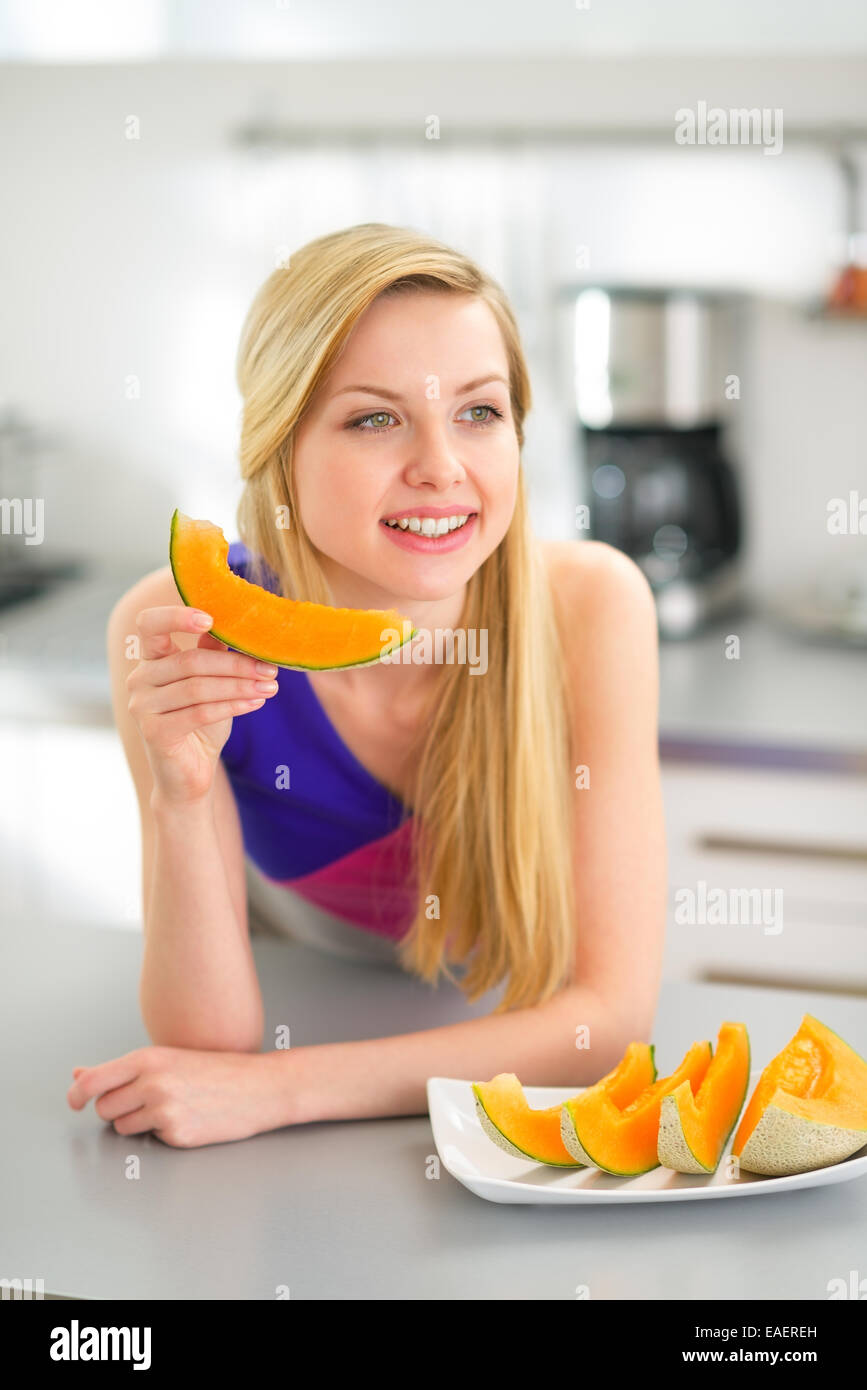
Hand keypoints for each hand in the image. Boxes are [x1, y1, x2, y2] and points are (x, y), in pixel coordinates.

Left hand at [66, 1046, 289, 1147]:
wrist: (259, 1087)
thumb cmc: (217, 1069)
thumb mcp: (168, 1058)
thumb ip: (120, 1069)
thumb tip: (78, 1074)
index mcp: (149, 1059)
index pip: (93, 1081)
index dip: (76, 1094)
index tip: (74, 1101)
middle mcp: (153, 1083)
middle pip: (105, 1108)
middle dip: (118, 1108)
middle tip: (145, 1099)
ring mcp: (164, 1110)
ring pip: (123, 1126)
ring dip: (137, 1122)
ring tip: (169, 1106)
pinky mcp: (176, 1134)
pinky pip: (150, 1139)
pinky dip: (162, 1132)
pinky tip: (185, 1117)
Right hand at [126, 605, 279, 804]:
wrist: (189, 774)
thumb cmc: (200, 724)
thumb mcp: (210, 683)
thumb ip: (213, 652)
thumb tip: (236, 622)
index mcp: (150, 660)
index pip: (149, 625)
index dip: (176, 616)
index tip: (210, 618)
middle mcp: (139, 680)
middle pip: (191, 661)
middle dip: (236, 664)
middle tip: (270, 668)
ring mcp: (142, 707)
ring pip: (198, 687)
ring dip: (240, 685)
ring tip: (270, 686)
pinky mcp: (154, 732)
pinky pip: (200, 712)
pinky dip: (233, 705)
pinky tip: (256, 702)